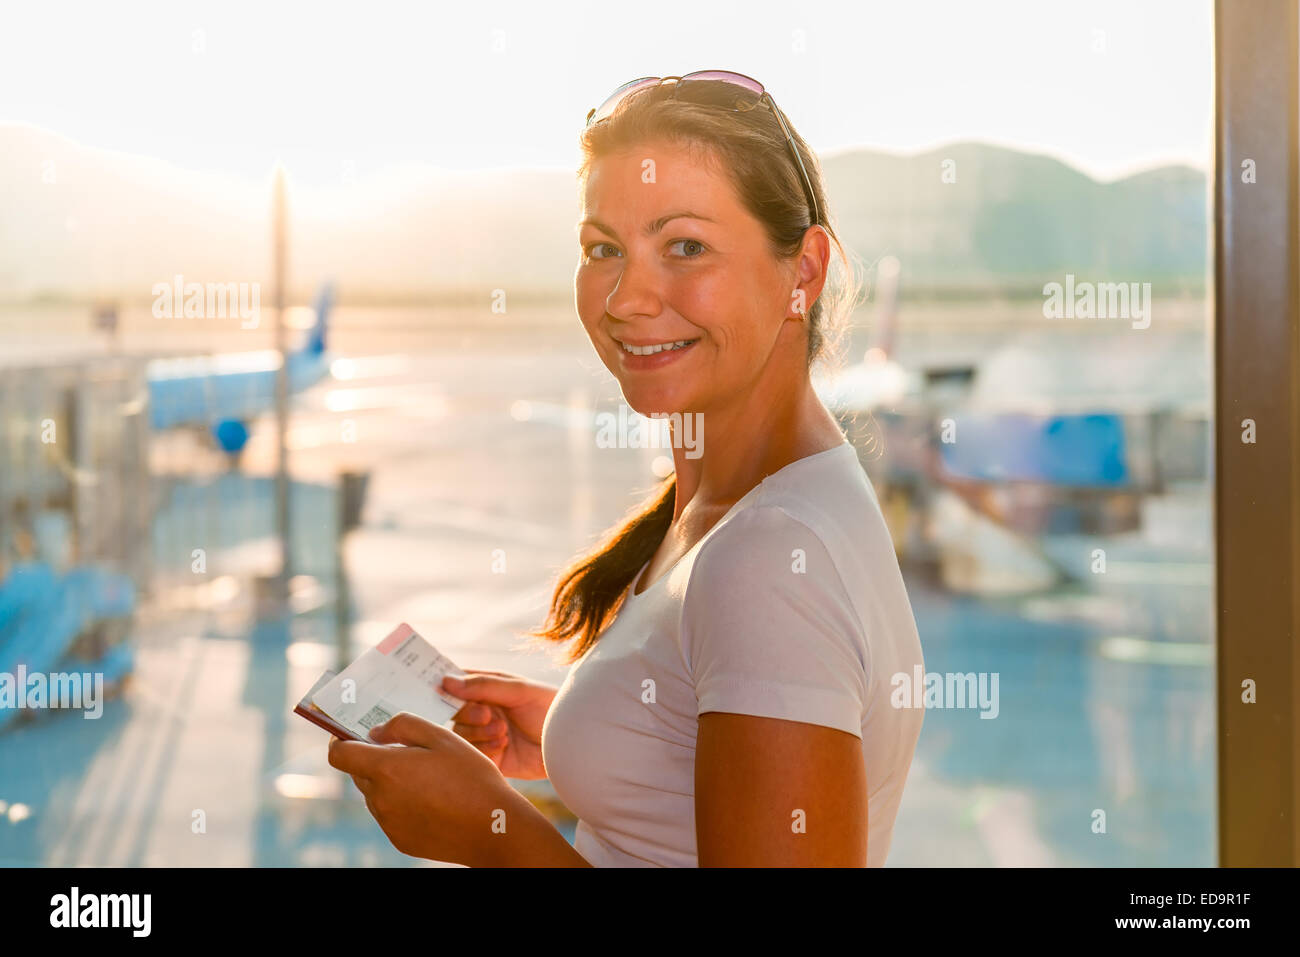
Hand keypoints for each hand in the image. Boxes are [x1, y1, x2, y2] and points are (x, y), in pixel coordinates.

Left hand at [326, 711, 525, 866]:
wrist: (493, 827)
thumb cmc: (471, 777)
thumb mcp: (442, 737)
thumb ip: (403, 725)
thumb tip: (377, 732)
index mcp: (386, 769)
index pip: (339, 755)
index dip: (340, 740)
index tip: (351, 734)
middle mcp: (380, 798)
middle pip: (359, 773)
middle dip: (375, 758)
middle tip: (408, 751)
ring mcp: (388, 822)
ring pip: (376, 794)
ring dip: (391, 782)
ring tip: (430, 778)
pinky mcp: (399, 839)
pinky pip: (390, 814)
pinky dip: (403, 803)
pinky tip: (434, 800)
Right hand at [441, 670, 557, 779]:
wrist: (571, 742)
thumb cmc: (550, 708)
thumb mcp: (518, 690)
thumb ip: (483, 686)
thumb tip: (445, 681)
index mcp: (488, 690)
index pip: (457, 686)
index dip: (446, 688)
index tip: (439, 690)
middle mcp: (484, 712)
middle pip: (455, 714)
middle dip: (468, 714)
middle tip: (489, 715)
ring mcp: (486, 736)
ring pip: (461, 736)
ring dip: (478, 733)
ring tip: (503, 732)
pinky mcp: (492, 759)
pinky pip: (473, 756)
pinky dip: (484, 751)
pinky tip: (502, 747)